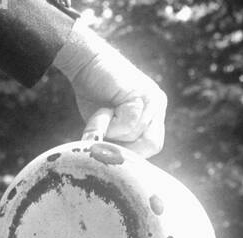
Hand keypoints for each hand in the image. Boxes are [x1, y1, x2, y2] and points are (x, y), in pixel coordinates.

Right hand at [52, 24, 165, 157]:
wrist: (84, 63)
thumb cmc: (93, 95)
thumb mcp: (111, 127)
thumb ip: (122, 142)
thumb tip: (120, 171)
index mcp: (155, 115)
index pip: (152, 147)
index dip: (132, 152)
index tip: (111, 146)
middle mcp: (158, 105)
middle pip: (152, 145)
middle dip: (127, 146)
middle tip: (107, 133)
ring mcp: (153, 98)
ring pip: (138, 136)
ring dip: (113, 132)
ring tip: (102, 111)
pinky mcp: (143, 93)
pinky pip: (131, 124)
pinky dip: (112, 123)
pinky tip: (104, 107)